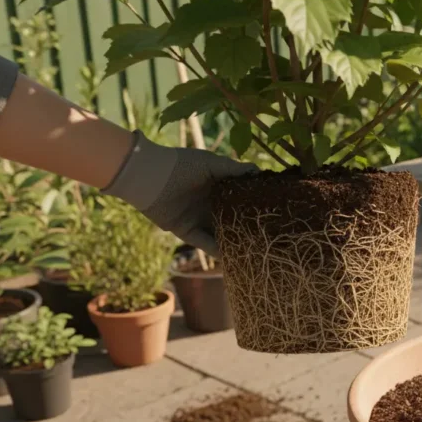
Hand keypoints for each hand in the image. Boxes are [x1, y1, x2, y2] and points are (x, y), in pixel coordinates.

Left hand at [103, 131, 257, 255]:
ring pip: (220, 233)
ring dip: (233, 241)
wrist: (150, 175)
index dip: (253, 205)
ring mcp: (197, 219)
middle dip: (245, 226)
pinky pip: (205, 243)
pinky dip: (217, 250)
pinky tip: (232, 257)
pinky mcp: (186, 231)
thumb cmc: (182, 164)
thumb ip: (234, 169)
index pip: (239, 199)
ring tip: (254, 250)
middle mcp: (208, 204)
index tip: (271, 211)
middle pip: (231, 219)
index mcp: (216, 188)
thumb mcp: (212, 163)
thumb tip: (259, 172)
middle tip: (267, 235)